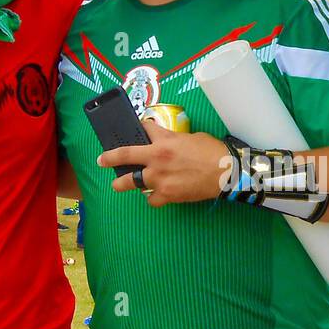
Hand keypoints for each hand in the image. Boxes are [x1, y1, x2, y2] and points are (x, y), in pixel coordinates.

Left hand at [98, 119, 230, 206]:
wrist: (225, 172)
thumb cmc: (212, 151)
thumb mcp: (190, 137)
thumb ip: (173, 139)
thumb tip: (167, 142)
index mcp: (163, 142)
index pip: (142, 130)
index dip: (138, 129)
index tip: (132, 131)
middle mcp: (156, 160)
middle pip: (124, 158)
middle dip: (109, 159)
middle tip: (103, 161)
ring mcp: (159, 179)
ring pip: (132, 183)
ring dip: (126, 184)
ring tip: (121, 185)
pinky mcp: (167, 195)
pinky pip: (152, 199)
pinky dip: (153, 198)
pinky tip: (157, 195)